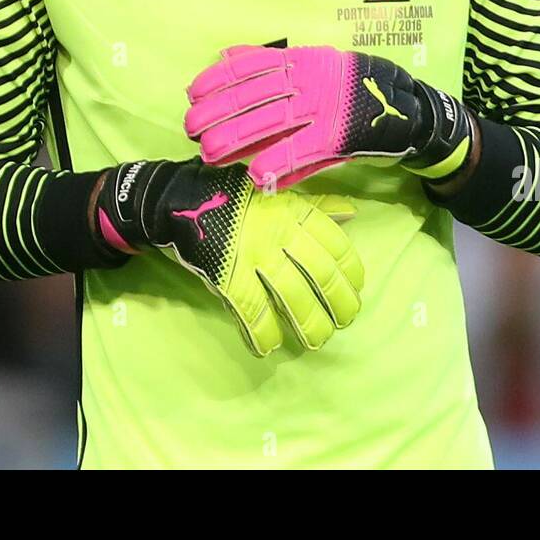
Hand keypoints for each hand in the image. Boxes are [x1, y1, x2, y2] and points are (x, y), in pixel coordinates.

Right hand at [92, 157, 363, 356]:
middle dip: (339, 304)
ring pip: (293, 297)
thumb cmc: (236, 197)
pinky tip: (269, 346)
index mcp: (295, 211)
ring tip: (317, 340)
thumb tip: (352, 214)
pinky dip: (263, 334)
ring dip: (310, 324)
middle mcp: (280, 233)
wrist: (182, 200)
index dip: (352, 272)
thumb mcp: (279, 193)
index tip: (357, 288)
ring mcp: (254, 256)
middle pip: (321, 275)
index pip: (337, 245)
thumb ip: (316, 205)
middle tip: (345, 321)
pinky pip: (253, 312)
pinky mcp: (228, 277)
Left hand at [183, 44, 474, 188]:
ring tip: (208, 154)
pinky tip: (254, 174)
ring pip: (270, 122)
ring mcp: (323, 108)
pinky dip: (276, 162)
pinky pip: (300, 151)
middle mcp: (309, 79)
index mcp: (301, 59)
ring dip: (235, 139)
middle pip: (253, 95)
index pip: (250, 67)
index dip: (217, 81)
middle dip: (217, 113)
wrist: (406, 107)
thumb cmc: (350, 88)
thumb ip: (270, 63)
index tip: (193, 94)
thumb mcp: (312, 63)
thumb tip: (224, 57)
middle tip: (189, 130)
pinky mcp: (337, 137)